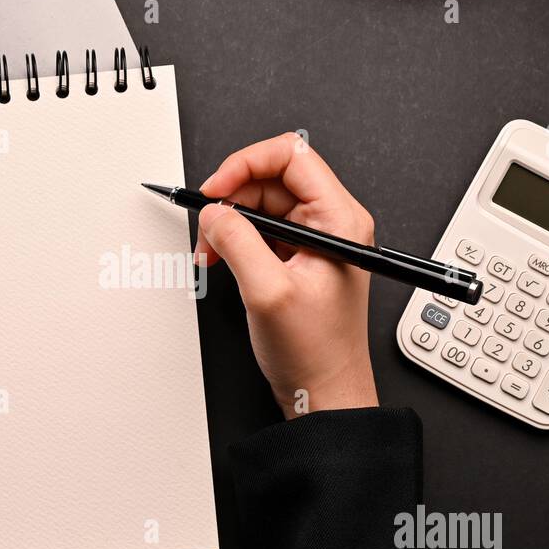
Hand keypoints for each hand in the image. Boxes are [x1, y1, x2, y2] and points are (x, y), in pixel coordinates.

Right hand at [194, 134, 377, 418]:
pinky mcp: (300, 256)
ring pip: (262, 204)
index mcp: (340, 220)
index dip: (245, 164)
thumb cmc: (316, 352)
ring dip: (229, 224)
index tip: (215, 189)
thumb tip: (214, 211)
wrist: (325, 393)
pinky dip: (236, 241)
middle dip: (232, 199)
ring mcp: (316, 239)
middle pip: (272, 178)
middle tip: (208, 231)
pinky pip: (262, 230)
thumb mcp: (267, 292)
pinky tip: (223, 262)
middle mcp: (333, 223)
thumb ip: (237, 242)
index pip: (291, 155)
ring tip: (212, 255)